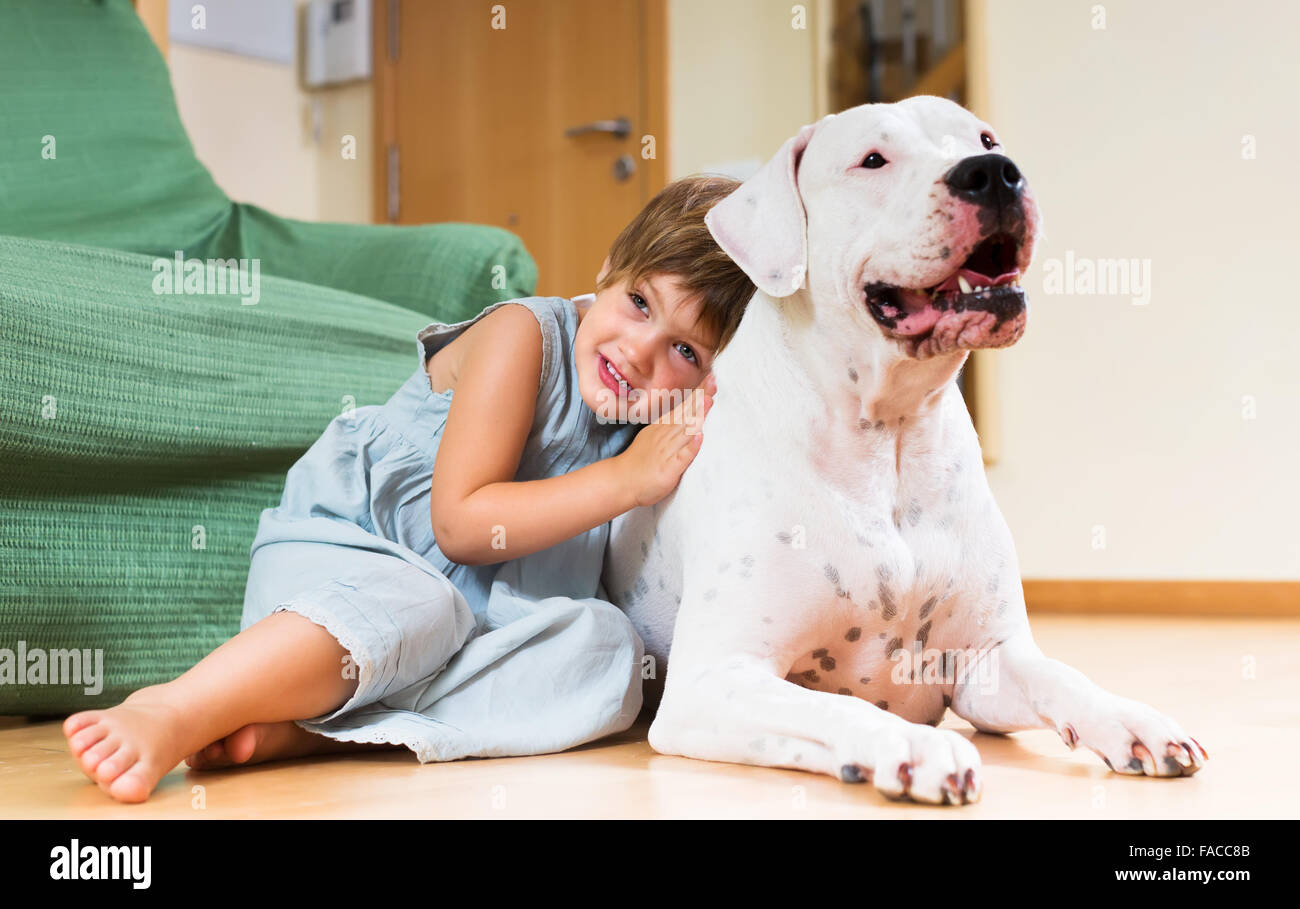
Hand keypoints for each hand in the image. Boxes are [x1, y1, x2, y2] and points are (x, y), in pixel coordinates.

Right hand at [615, 380, 714, 508]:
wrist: (620, 481)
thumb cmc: (639, 461)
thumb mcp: (653, 436)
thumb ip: (670, 426)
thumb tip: (687, 414)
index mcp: (664, 427)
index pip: (683, 406)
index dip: (698, 392)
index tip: (710, 377)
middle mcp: (666, 435)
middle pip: (686, 413)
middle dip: (701, 397)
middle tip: (713, 380)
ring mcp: (667, 451)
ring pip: (685, 430)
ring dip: (697, 415)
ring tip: (709, 400)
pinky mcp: (668, 469)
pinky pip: (681, 457)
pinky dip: (691, 447)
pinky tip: (700, 437)